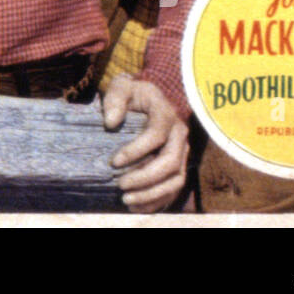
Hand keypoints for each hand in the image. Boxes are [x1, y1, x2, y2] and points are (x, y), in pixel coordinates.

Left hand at [103, 74, 189, 212]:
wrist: (145, 99)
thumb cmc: (131, 94)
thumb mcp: (121, 86)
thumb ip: (115, 98)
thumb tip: (111, 122)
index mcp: (166, 113)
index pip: (156, 135)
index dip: (136, 151)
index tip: (114, 162)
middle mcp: (179, 134)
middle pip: (170, 163)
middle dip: (145, 178)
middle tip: (120, 185)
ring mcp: (182, 152)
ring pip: (176, 180)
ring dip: (152, 194)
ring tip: (127, 200)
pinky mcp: (179, 166)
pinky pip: (175, 189)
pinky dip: (158, 201)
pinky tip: (138, 207)